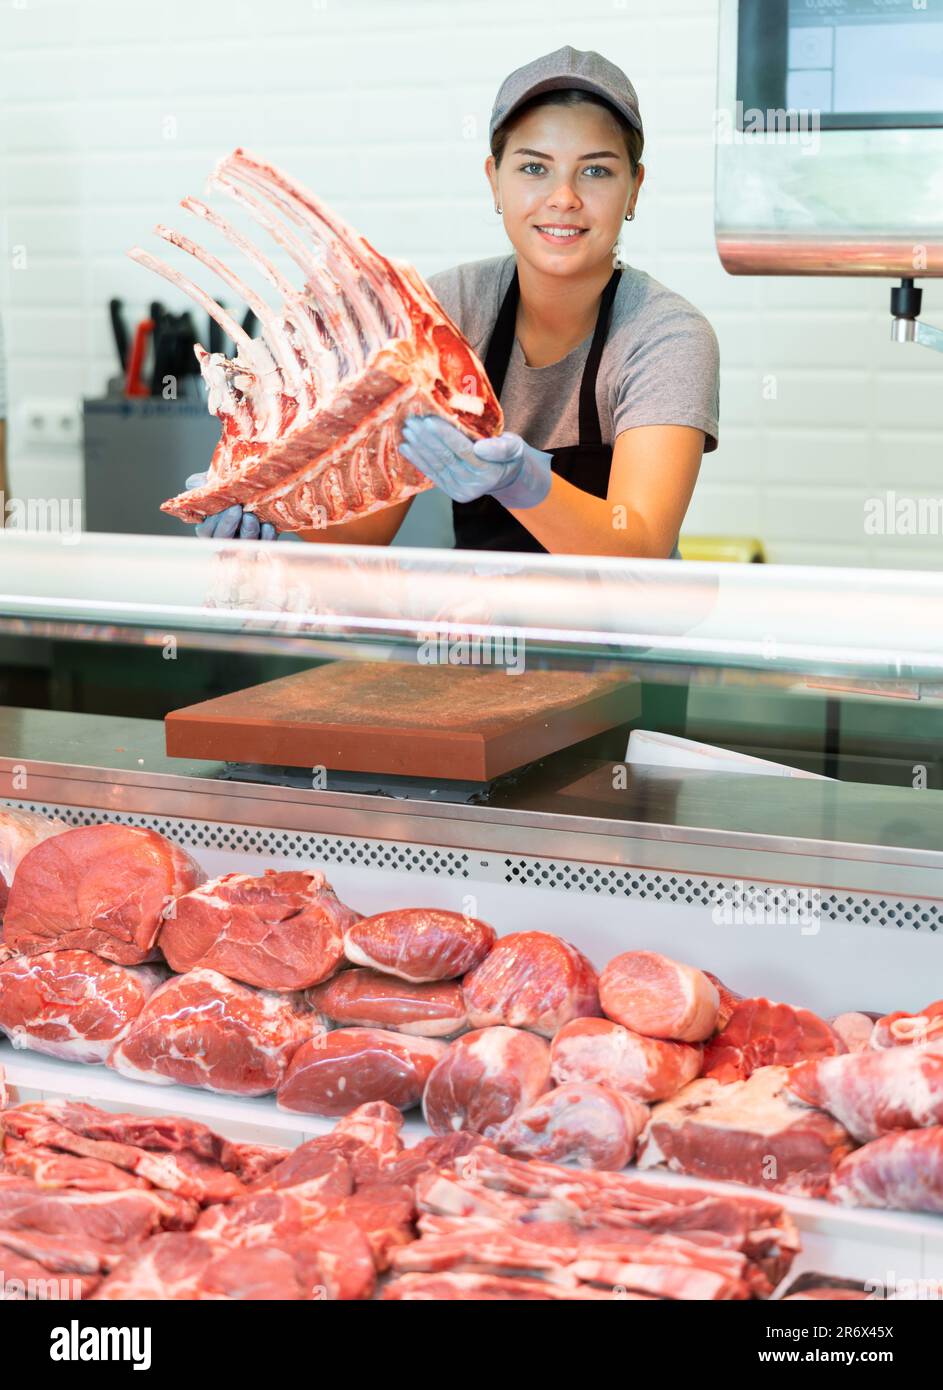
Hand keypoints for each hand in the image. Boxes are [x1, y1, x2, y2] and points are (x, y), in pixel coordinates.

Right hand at [185, 473, 277, 539]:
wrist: (261, 491)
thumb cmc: (234, 489)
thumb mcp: (217, 483)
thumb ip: (204, 483)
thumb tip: (194, 483)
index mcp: (211, 528)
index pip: (206, 531)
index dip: (212, 522)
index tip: (222, 507)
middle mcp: (226, 539)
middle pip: (222, 540)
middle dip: (227, 525)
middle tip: (237, 509)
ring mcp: (245, 544)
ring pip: (243, 546)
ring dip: (247, 532)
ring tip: (251, 516)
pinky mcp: (264, 544)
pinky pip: (264, 547)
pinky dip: (266, 537)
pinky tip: (268, 526)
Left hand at [398, 417, 551, 508]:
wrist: (505, 476)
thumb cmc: (509, 454)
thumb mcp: (515, 446)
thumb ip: (502, 447)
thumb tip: (480, 447)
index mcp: (489, 472)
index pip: (463, 450)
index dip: (445, 435)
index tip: (429, 420)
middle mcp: (474, 485)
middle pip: (446, 457)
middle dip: (426, 438)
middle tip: (412, 420)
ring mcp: (461, 491)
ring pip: (436, 465)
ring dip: (419, 447)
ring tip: (407, 430)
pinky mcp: (451, 492)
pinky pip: (432, 474)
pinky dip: (418, 460)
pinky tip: (406, 447)